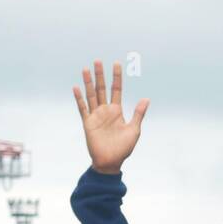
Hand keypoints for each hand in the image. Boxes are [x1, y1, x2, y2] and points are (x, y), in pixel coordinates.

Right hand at [73, 60, 148, 174]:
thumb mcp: (134, 130)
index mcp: (116, 111)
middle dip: (100, 75)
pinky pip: (83, 108)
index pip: (116, 89)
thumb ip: (138, 114)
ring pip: (91, 95)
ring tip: (86, 69)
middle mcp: (105, 111)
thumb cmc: (123, 149)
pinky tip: (76, 88)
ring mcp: (96, 116)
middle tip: (98, 61)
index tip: (116, 63)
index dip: (116, 77)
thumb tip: (146, 99)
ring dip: (88, 82)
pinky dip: (79, 98)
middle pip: (102, 88)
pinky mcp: (88, 123)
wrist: (110, 162)